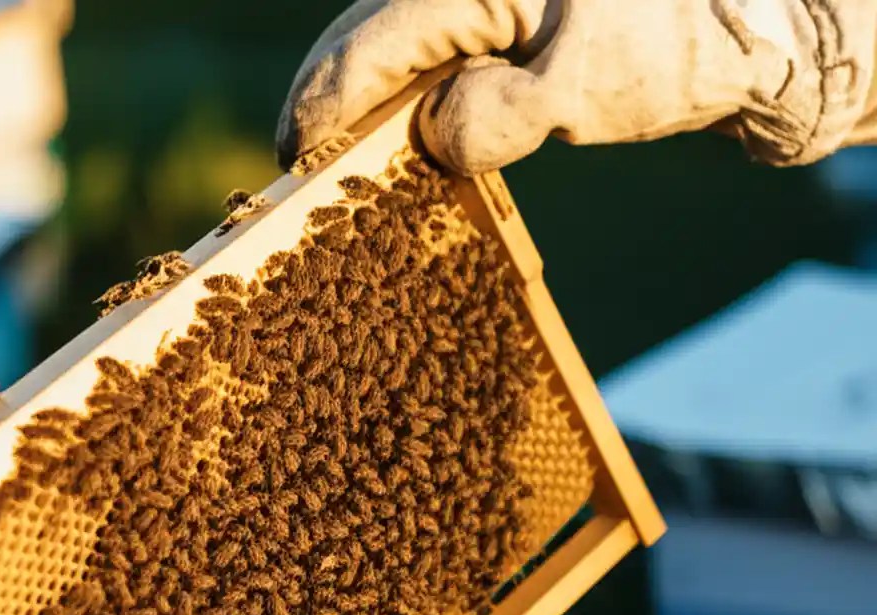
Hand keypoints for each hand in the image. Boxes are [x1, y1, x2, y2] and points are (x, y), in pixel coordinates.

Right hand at [276, 0, 876, 173]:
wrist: (753, 26)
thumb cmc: (672, 48)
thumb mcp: (579, 92)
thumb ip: (491, 119)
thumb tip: (428, 143)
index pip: (365, 49)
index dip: (321, 112)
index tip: (294, 166)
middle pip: (362, 37)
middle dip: (328, 102)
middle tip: (300, 167)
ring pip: (392, 42)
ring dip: (365, 98)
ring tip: (339, 154)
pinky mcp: (504, 13)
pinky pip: (432, 48)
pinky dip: (407, 90)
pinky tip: (401, 128)